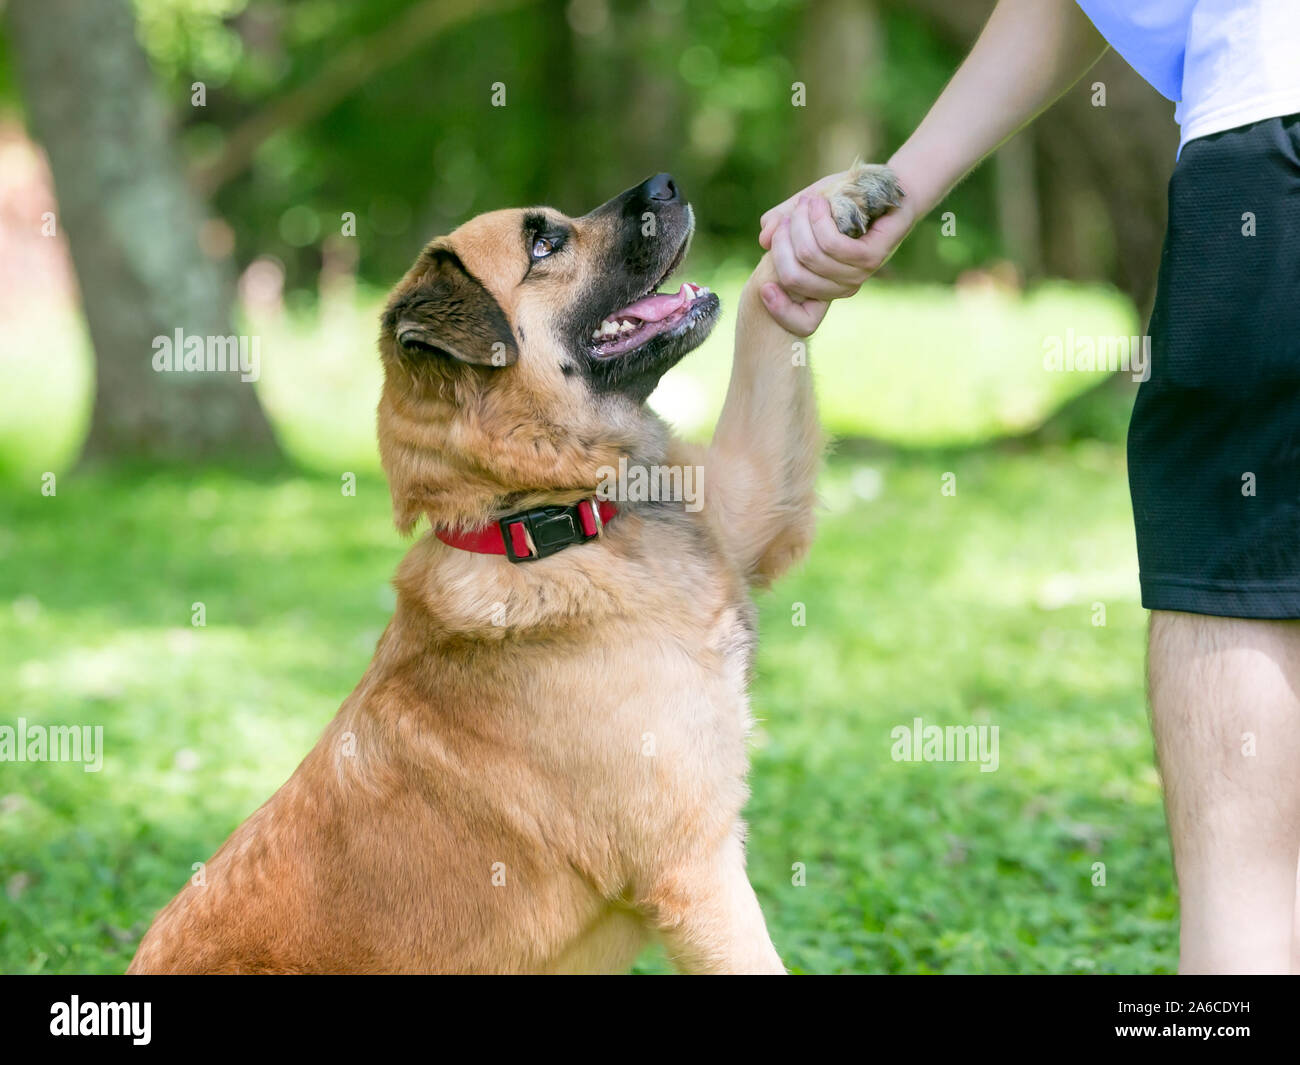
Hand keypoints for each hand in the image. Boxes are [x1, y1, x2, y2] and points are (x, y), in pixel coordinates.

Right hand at [757, 173, 914, 335]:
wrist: (886, 188)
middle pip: (794, 277)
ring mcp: (857, 274)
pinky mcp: (870, 257)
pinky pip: (832, 244)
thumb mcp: (804, 211)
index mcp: (823, 287)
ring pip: (811, 255)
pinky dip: (820, 219)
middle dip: (783, 241)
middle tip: (789, 215)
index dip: (775, 306)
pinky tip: (819, 203)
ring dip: (802, 222)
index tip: (763, 286)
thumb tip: (763, 240)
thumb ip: (782, 223)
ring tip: (807, 202)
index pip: (795, 317)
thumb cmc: (843, 200)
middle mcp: (840, 288)